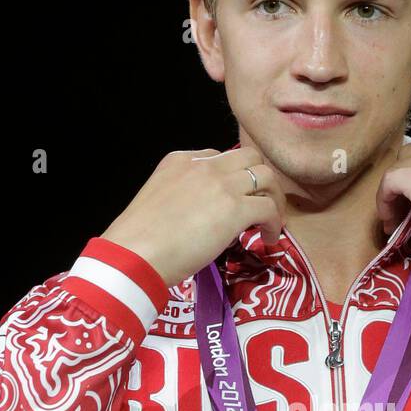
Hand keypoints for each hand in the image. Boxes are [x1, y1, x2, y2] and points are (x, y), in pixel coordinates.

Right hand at [100, 146, 286, 286]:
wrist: (135, 253)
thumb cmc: (138, 239)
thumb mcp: (159, 200)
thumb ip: (183, 197)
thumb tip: (205, 217)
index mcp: (180, 160)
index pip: (220, 158)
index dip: (233, 179)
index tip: (234, 201)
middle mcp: (203, 165)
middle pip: (250, 158)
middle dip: (261, 180)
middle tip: (262, 206)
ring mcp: (221, 184)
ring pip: (266, 176)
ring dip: (274, 199)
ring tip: (270, 223)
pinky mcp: (235, 208)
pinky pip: (269, 208)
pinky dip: (275, 223)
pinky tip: (269, 238)